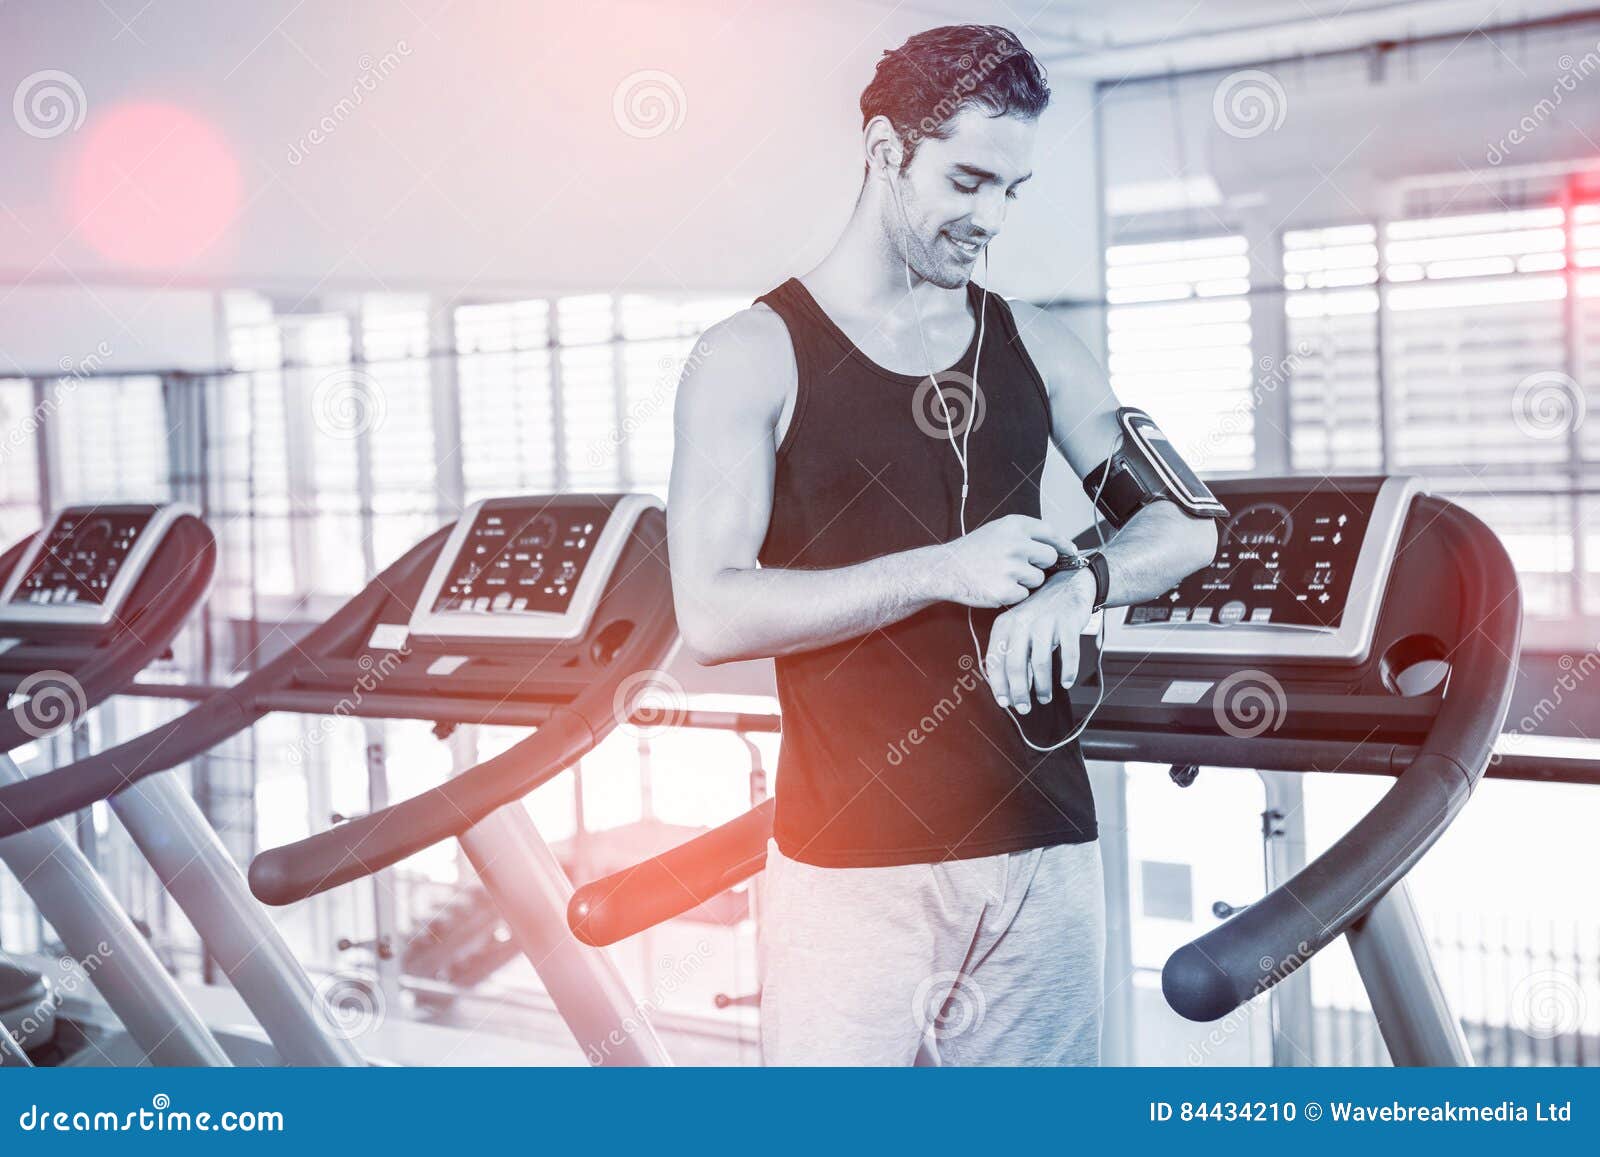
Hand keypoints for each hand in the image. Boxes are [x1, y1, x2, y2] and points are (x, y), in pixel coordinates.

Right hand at [936, 515, 1074, 608]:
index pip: (1050, 532)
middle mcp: (1015, 544)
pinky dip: (1013, 594)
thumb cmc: (972, 551)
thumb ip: (1024, 534)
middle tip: (1022, 566)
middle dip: (1041, 565)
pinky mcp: (1006, 589)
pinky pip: (1024, 594)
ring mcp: (1011, 567)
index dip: (1062, 543)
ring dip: (1026, 581)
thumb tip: (1057, 545)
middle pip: (1049, 558)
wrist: (946, 569)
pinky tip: (997, 585)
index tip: (1069, 551)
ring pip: (1038, 578)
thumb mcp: (997, 531)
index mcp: (1014, 526)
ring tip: (1003, 575)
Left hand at [984, 568, 1094, 711]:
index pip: (995, 660)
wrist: (1069, 583)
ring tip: (1045, 698)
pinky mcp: (1067, 622)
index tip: (1004, 702)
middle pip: (1015, 665)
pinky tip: (1066, 681)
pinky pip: (1068, 653)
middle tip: (1024, 708)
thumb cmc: (1041, 612)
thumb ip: (1016, 656)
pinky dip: (1068, 671)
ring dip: (1042, 686)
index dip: (999, 684)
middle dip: (1019, 692)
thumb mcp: (1021, 629)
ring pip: (1040, 663)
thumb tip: (1014, 689)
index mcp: (1005, 624)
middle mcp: (1022, 622)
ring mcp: (1045, 622)